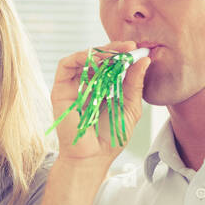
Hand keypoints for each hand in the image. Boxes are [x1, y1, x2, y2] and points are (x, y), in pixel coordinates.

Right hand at [49, 41, 149, 164]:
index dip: (124, 55)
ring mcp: (74, 87)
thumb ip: (135, 84)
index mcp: (105, 88)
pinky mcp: (60, 91)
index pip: (113, 64)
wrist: (92, 157)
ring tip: (114, 54)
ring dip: (98, 52)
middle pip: (98, 58)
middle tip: (129, 47)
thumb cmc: (111, 137)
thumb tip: (144, 60)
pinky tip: (94, 58)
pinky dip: (79, 57)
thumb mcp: (130, 107)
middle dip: (114, 50)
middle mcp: (88, 85)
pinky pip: (65, 66)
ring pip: (82, 58)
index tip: (138, 49)